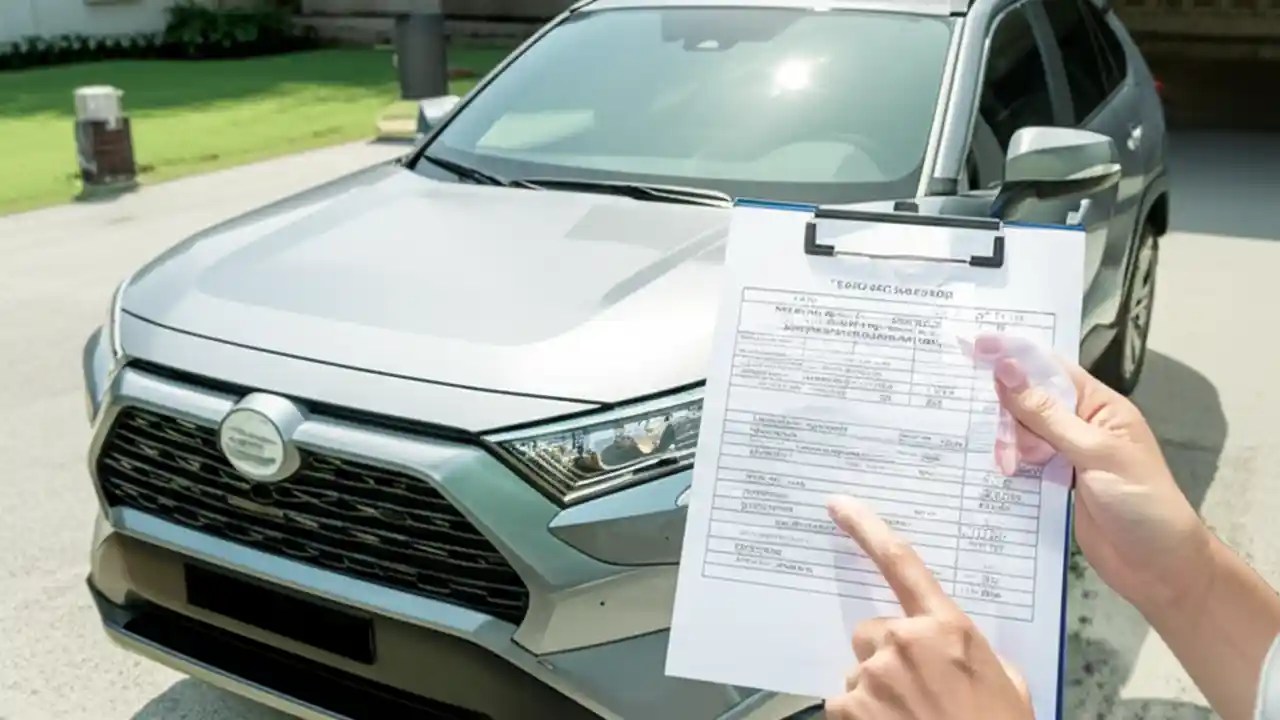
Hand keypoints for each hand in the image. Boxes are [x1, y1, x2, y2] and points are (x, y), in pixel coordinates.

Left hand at [823, 496, 1032, 719]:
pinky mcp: (849, 708)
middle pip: (874, 631)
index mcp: (947, 627)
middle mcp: (903, 642)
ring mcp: (872, 675)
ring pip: (861, 672)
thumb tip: (949, 647)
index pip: (901, 563)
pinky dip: (863, 719)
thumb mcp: (1005, 682)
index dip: (866, 528)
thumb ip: (969, 649)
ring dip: (877, 692)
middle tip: (918, 692)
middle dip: (887, 655)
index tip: (838, 504)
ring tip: (912, 718)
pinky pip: (846, 704)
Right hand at [985, 337, 1214, 618]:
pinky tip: (998, 473)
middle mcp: (1080, 424)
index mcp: (1099, 406)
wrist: (1159, 569)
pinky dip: (1008, 465)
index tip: (974, 345)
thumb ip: (1046, 414)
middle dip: (1008, 414)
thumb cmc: (1141, 503)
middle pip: (1027, 400)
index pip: (1051, 368)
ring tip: (1006, 468)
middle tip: (1003, 444)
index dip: (1014, 355)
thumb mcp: (1095, 454)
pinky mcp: (1053, 484)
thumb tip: (1005, 369)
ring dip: (1008, 445)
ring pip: (1020, 433)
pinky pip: (1021, 463)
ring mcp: (1066, 455)